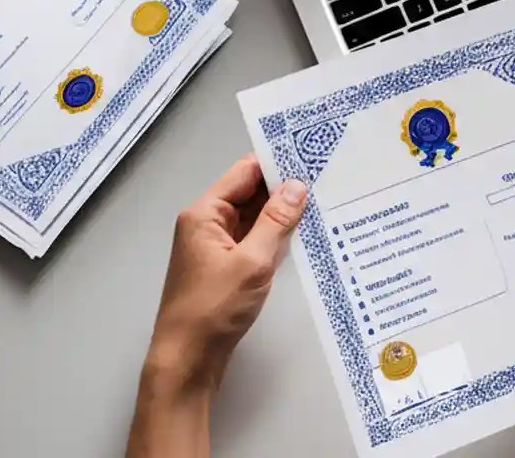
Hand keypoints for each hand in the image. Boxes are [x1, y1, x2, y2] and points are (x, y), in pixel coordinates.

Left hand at [145, 155, 306, 390]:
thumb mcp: (252, 262)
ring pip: (254, 218)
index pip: (244, 173)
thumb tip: (297, 186)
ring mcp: (216, 246)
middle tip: (327, 177)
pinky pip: (254, 239)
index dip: (276, 163)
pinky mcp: (226, 266)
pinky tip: (304, 234)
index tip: (312, 155)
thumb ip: (276, 222)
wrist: (187, 358)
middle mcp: (208, 224)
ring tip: (324, 200)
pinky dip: (276, 235)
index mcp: (205, 214)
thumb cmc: (214, 308)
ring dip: (283, 212)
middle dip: (284, 186)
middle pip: (249, 193)